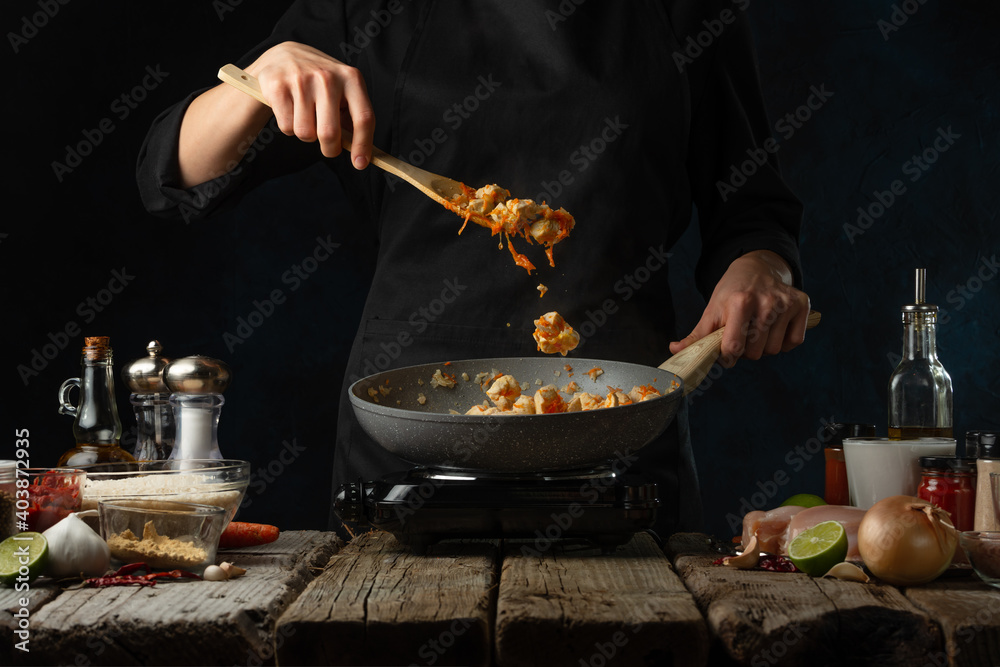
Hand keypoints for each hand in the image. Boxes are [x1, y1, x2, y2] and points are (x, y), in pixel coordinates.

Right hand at [246, 42, 374, 167]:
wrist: (284, 56)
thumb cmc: (321, 83)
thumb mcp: (343, 92)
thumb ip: (353, 118)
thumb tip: (361, 153)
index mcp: (351, 78)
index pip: (364, 118)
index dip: (363, 144)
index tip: (360, 164)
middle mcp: (327, 77)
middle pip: (330, 133)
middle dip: (330, 149)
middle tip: (328, 147)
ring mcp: (301, 80)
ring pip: (305, 133)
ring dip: (306, 135)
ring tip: (306, 117)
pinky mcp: (278, 86)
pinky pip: (287, 127)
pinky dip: (288, 127)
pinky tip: (290, 109)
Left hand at [669, 250, 810, 366]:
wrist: (757, 267)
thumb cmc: (731, 292)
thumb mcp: (712, 309)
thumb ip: (697, 335)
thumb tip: (675, 350)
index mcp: (740, 302)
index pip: (733, 347)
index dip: (728, 357)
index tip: (726, 351)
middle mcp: (766, 301)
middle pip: (755, 353)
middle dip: (746, 350)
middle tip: (742, 335)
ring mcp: (786, 302)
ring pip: (774, 350)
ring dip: (764, 347)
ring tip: (757, 330)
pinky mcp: (802, 304)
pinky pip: (794, 342)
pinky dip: (784, 341)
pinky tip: (774, 328)